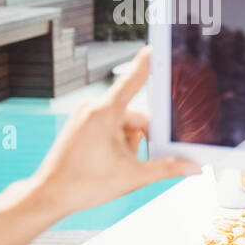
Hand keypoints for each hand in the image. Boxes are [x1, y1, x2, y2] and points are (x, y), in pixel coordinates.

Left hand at [29, 47, 200, 215]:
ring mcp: (85, 117)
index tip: (153, 49)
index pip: (131, 82)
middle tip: (139, 162)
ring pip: (124, 124)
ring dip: (130, 143)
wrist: (50, 195)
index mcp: (105, 114)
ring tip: (119, 166)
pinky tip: (112, 163)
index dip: (145, 65)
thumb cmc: (83, 183)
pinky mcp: (81, 126)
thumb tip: (194, 167)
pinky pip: (110, 128)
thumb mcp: (133, 177)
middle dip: (143, 138)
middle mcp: (93, 109)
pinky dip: (118, 143)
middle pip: (136, 116)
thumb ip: (168, 168)